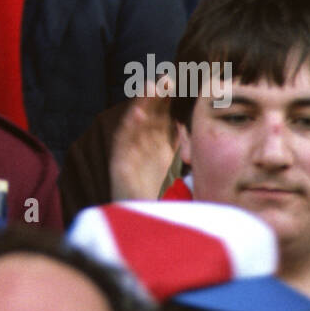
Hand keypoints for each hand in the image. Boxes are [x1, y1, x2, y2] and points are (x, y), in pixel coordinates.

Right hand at [110, 84, 180, 200]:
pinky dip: (129, 127)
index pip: (164, 115)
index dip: (170, 98)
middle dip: (159, 96)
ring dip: (144, 105)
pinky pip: (123, 142)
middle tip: (171, 78)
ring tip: (154, 86)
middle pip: (151, 114)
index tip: (183, 80)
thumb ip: (182, 149)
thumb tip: (190, 126)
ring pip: (136, 123)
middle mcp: (144, 146)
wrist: (145, 233)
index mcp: (160, 146)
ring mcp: (130, 153)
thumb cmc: (163, 203)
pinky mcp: (119, 165)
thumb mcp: (179, 171)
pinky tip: (138, 113)